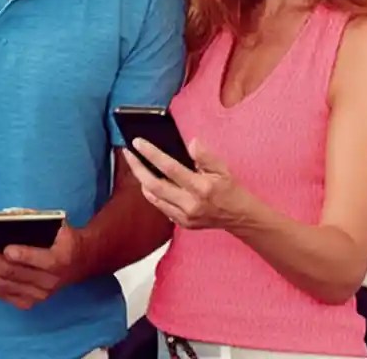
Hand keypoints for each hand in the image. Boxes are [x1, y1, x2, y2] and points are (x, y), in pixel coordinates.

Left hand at [0, 223, 82, 309]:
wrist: (80, 262)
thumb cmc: (63, 239)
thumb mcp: (59, 224)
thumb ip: (38, 220)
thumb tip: (11, 216)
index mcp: (60, 259)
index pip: (42, 260)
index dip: (24, 255)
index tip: (6, 250)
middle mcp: (49, 281)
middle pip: (12, 272)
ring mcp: (38, 295)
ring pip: (2, 285)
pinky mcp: (29, 302)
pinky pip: (1, 293)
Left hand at [123, 138, 249, 230]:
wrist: (238, 216)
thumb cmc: (230, 189)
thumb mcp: (223, 168)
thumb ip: (206, 155)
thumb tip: (190, 143)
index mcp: (201, 188)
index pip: (170, 168)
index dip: (151, 154)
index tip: (138, 143)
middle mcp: (190, 204)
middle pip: (154, 185)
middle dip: (137, 167)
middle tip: (128, 153)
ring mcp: (185, 217)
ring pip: (153, 197)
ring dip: (141, 180)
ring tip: (135, 164)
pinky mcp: (182, 223)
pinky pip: (160, 206)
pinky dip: (151, 193)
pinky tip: (147, 181)